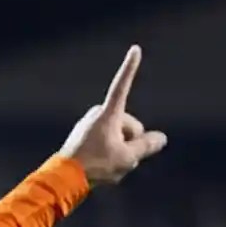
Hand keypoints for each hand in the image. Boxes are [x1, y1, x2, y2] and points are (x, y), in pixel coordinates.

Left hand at [58, 45, 167, 186]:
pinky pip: (108, 143)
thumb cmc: (97, 164)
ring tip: (105, 164)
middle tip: (115, 158)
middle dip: (130, 142)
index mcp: (108, 113)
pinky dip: (110, 154)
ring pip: (119, 136)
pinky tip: (100, 168)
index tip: (135, 49)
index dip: (130, 68)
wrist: (65, 178)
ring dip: (120, 150)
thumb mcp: (128, 157)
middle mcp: (98, 114)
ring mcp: (90, 125)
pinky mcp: (84, 136)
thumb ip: (147, 145)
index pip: (123, 86)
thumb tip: (160, 138)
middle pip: (130, 126)